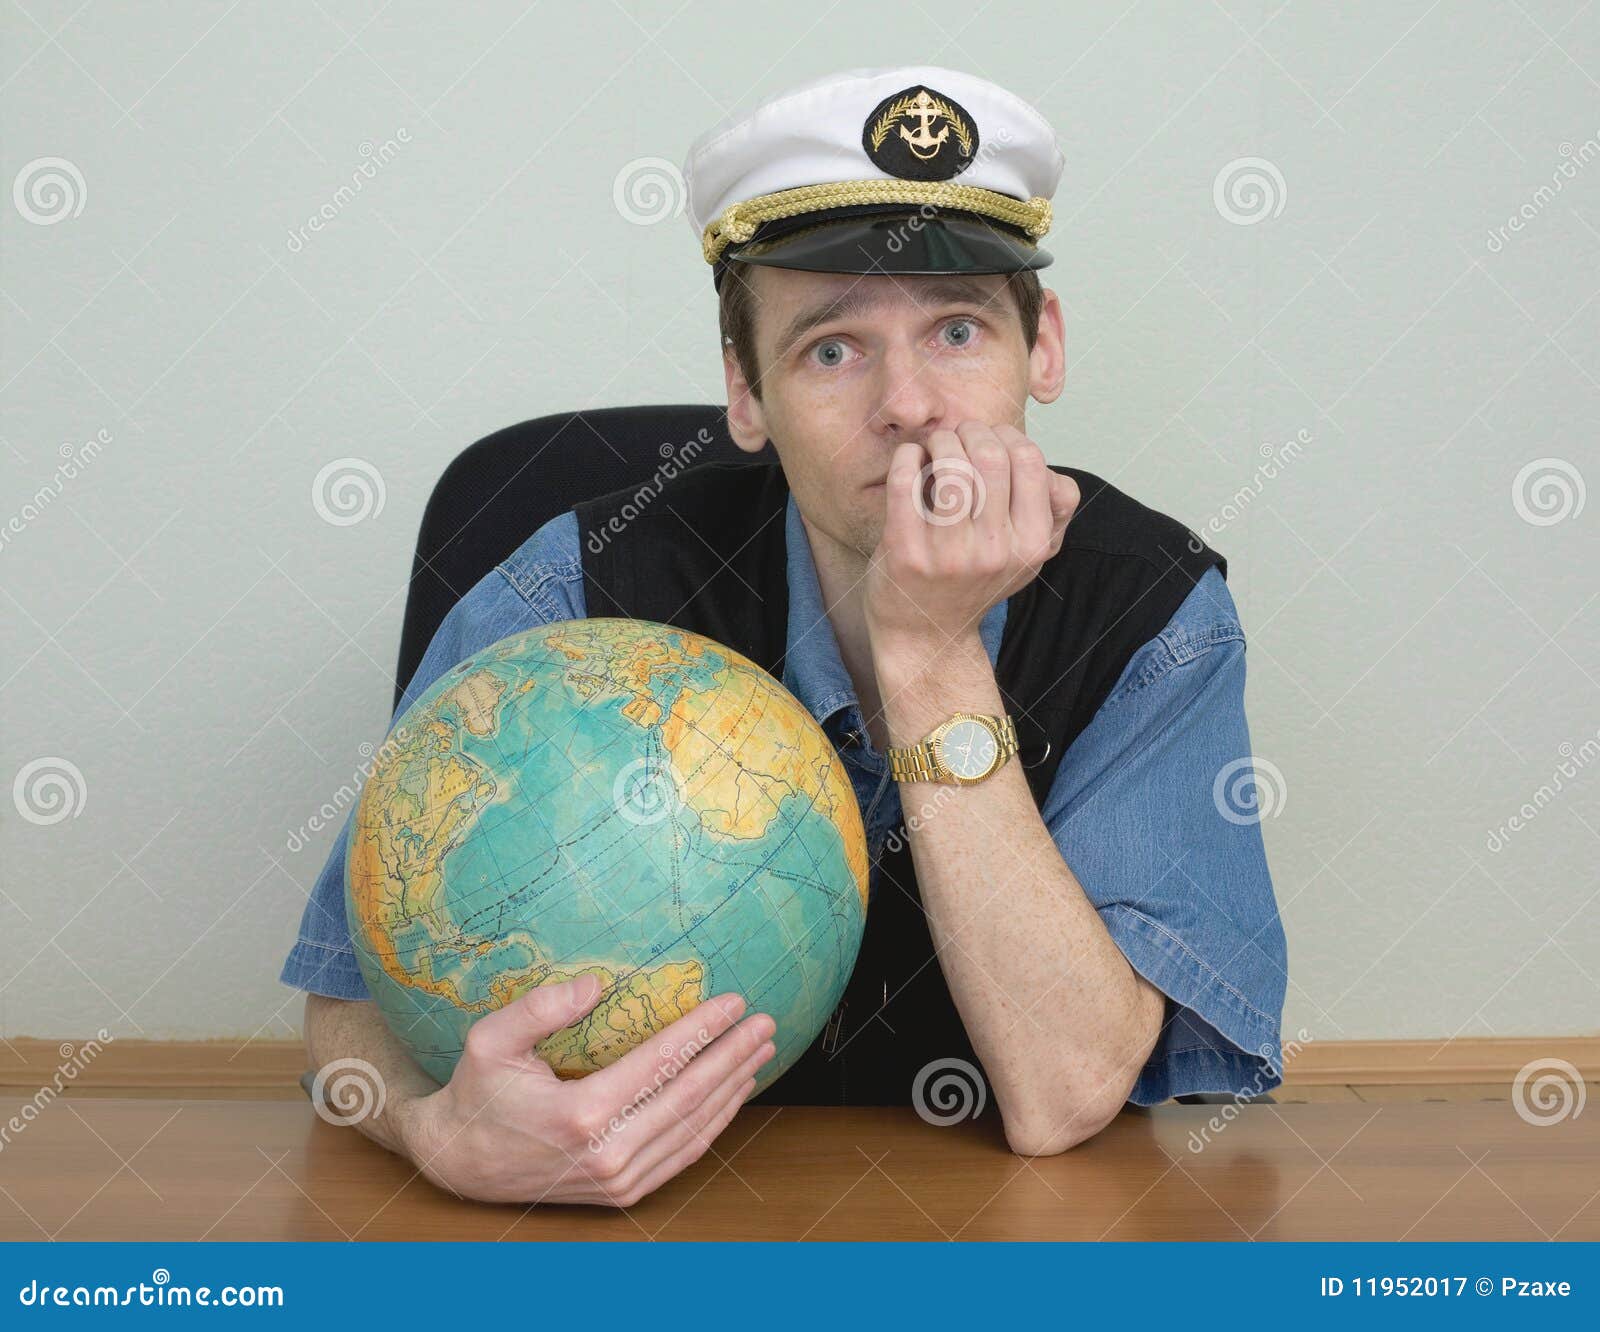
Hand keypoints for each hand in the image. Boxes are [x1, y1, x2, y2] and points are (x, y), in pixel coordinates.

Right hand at [398, 975, 776, 1206]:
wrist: (461, 1163)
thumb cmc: (478, 1093)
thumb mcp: (489, 1040)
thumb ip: (539, 1008)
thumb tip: (594, 983)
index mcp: (580, 1114)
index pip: (661, 1064)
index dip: (703, 1030)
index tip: (735, 1002)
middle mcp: (608, 1152)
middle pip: (690, 1098)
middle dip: (733, 1055)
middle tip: (765, 1022)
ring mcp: (619, 1179)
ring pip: (694, 1130)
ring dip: (733, 1088)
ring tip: (759, 1050)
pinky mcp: (623, 1191)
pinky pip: (682, 1155)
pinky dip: (714, 1123)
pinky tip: (732, 1092)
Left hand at [864, 422, 1078, 653]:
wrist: (926, 633)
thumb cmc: (974, 581)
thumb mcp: (1027, 557)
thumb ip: (1052, 513)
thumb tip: (1053, 470)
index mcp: (1031, 545)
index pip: (1029, 461)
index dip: (1008, 435)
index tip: (990, 438)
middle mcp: (994, 551)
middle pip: (990, 455)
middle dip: (971, 430)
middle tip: (957, 435)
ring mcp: (949, 554)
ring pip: (950, 464)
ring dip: (939, 441)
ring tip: (934, 447)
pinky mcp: (906, 552)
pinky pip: (905, 482)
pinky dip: (906, 457)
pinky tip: (910, 460)